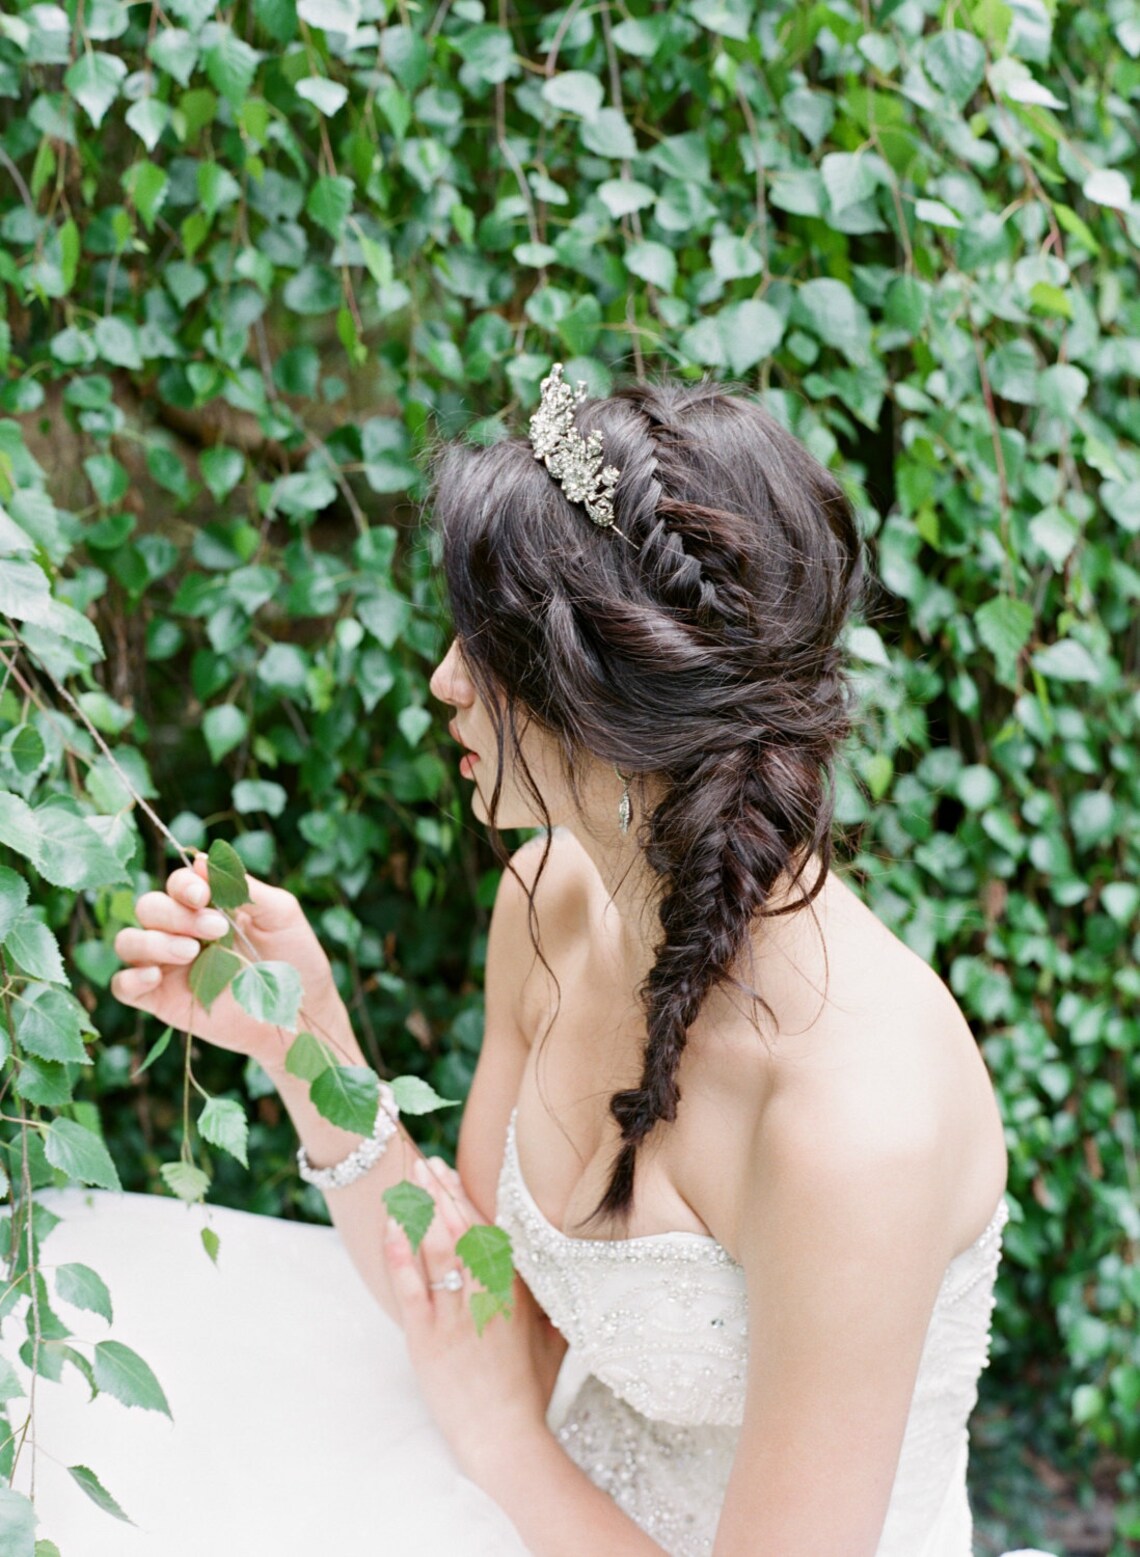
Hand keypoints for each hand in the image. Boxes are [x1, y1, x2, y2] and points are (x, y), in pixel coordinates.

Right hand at [110, 853, 344, 1072]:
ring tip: (191, 953)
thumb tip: (201, 859)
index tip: (203, 894)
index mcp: (207, 907)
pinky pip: (123, 986)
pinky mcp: (162, 1000)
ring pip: (128, 942)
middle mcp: (182, 932)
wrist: (301, 1013)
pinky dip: (130, 978)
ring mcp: (169, 966)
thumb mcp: (280, 914)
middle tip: (216, 929)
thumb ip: (244, 886)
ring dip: (153, 941)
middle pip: (149, 908)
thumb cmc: (295, 959)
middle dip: (176, 914)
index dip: (183, 884)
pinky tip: (156, 976)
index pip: (176, 884)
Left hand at [383, 1156, 567, 1479]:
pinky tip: (391, 1229)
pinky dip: (401, 1256)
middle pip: (461, 1230)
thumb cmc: (530, 1393)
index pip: (487, 1231)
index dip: (464, 1198)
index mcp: (513, 1292)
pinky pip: (412, 1290)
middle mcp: (485, 1296)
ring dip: (421, 1211)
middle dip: (440, 1192)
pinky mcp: (429, 1340)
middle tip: (422, 1161)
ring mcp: (456, 1317)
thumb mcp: (549, 1340)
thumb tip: (559, 1274)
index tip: (448, 1171)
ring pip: (438, 1251)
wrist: (506, 1438)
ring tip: (405, 1182)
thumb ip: (547, 1303)